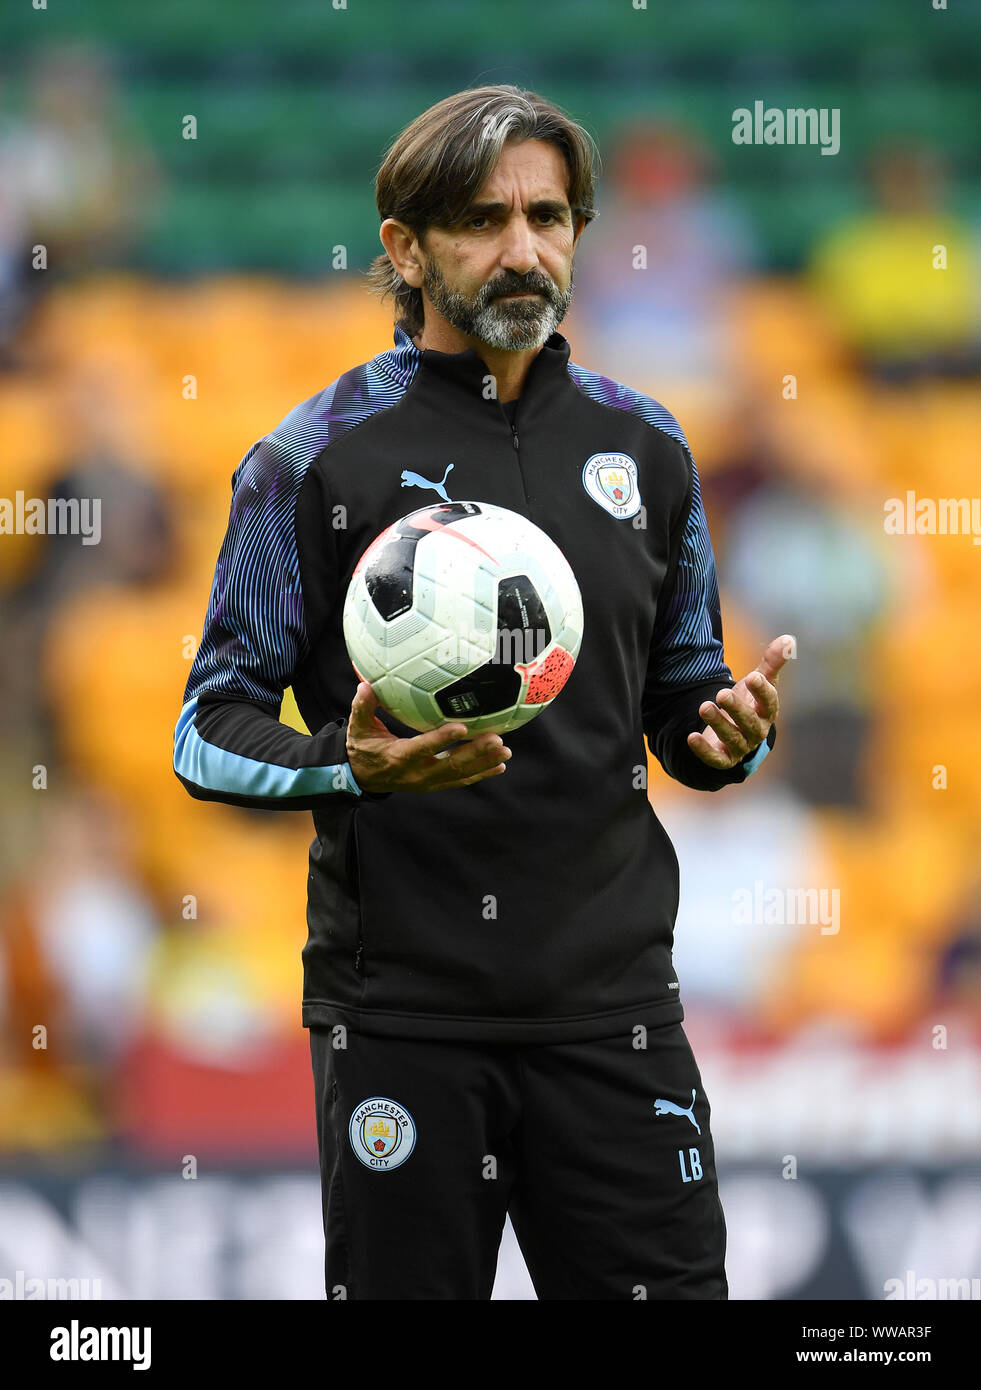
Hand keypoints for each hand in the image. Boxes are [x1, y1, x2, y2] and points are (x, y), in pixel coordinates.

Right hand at [346, 681, 511, 793]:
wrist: (361, 778)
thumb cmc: (362, 748)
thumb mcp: (358, 728)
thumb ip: (363, 707)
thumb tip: (365, 685)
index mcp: (399, 757)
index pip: (423, 748)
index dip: (442, 739)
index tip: (462, 727)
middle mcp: (416, 773)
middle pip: (450, 764)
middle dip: (475, 753)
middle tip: (497, 740)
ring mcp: (427, 782)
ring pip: (459, 774)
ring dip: (483, 764)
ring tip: (505, 752)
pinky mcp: (434, 784)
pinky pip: (460, 781)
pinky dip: (480, 774)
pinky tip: (499, 766)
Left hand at [687, 634, 792, 770]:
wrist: (735, 728)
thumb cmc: (750, 701)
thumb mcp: (759, 681)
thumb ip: (771, 662)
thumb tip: (788, 639)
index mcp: (767, 711)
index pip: (770, 702)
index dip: (763, 691)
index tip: (754, 677)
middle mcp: (757, 731)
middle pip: (749, 722)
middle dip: (736, 709)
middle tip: (722, 694)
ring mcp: (741, 746)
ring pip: (732, 737)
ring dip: (718, 723)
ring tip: (704, 707)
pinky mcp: (724, 758)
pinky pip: (715, 758)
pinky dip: (704, 750)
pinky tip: (691, 737)